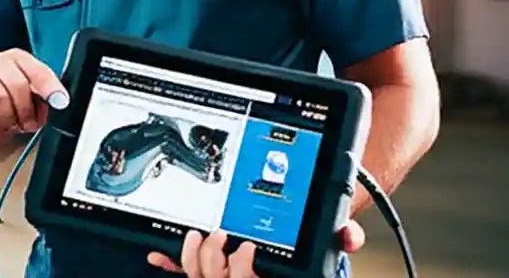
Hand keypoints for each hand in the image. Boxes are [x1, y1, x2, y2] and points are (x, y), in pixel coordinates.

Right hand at [0, 48, 66, 144]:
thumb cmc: (6, 107)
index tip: (60, 101)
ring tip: (8, 122)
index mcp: (19, 59)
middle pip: (18, 85)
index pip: (38, 70)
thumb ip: (43, 99)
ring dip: (7, 117)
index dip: (50, 86)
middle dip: (25, 110)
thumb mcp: (31, 101)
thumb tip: (57, 101)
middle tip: (26, 123)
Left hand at [147, 222, 364, 276]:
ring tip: (197, 236)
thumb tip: (349, 236)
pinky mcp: (208, 274)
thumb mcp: (328, 248)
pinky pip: (185, 274)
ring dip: (193, 259)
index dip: (242, 268)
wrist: (301, 254)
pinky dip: (172, 264)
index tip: (246, 248)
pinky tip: (158, 256)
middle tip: (220, 235)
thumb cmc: (309, 251)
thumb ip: (341, 239)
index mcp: (271, 276)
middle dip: (214, 258)